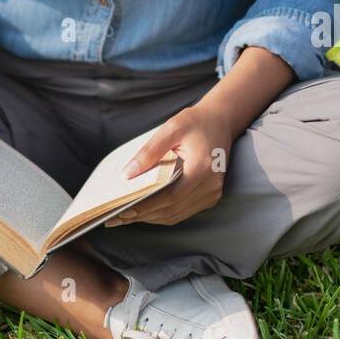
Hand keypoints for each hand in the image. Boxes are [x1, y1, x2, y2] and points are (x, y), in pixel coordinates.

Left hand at [104, 104, 233, 227]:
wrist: (221, 121)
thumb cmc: (196, 122)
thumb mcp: (171, 129)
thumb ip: (149, 152)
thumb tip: (127, 174)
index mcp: (202, 168)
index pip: (170, 196)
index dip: (146, 206)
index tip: (124, 210)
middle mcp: (211, 185)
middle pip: (172, 209)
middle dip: (144, 215)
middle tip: (119, 217)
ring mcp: (213, 193)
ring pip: (177, 214)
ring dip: (152, 218)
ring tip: (128, 217)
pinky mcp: (211, 196)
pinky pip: (184, 211)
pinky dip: (164, 213)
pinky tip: (147, 211)